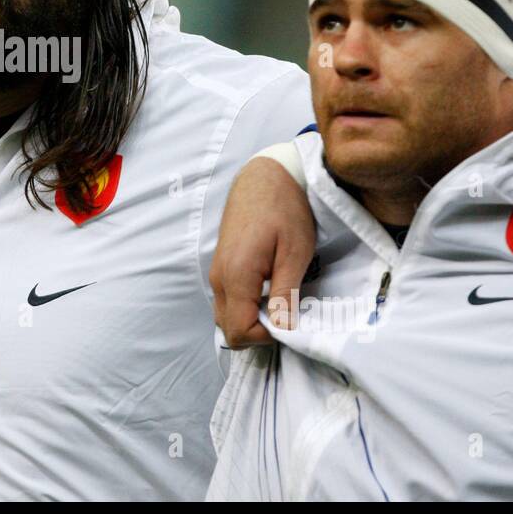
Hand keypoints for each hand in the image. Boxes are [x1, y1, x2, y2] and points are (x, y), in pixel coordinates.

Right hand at [210, 156, 315, 346]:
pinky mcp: (221, 264)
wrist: (265, 176)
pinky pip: (227, 299)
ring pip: (226, 315)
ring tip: (280, 301)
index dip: (266, 338)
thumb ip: (286, 294)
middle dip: (257, 332)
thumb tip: (283, 329)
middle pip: (228, 329)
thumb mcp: (295, 252)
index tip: (290, 322)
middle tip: (287, 314)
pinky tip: (269, 289)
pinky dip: (245, 306)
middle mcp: (219, 278)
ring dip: (251, 319)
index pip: (239, 332)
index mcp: (236, 276)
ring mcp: (217, 271)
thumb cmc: (284, 209)